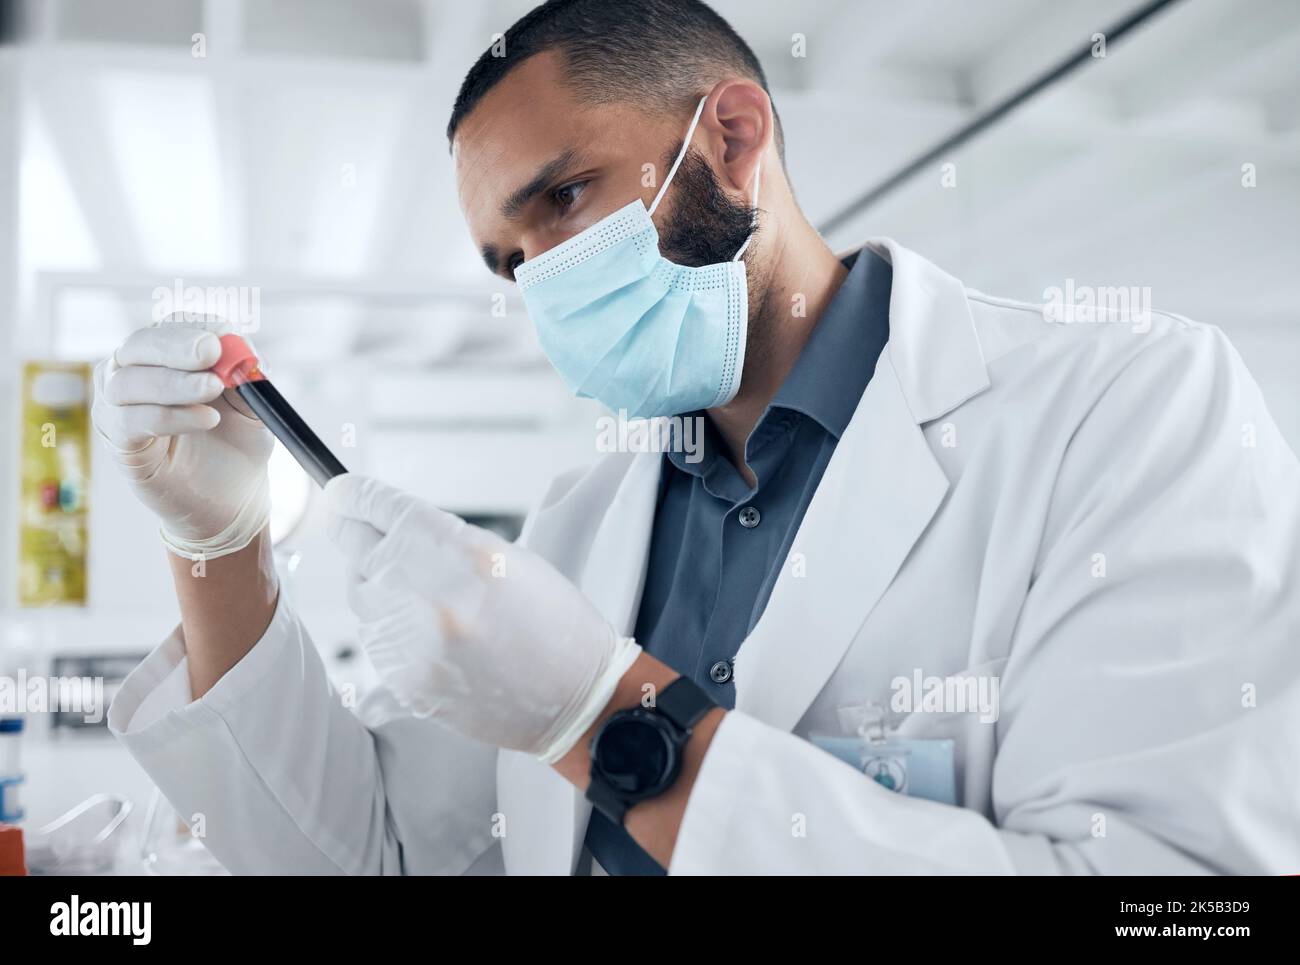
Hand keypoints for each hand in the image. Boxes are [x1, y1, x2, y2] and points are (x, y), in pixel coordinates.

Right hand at [92, 316, 273, 557]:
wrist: (231, 495)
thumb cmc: (238, 441)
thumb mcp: (254, 405)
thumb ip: (248, 377)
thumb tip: (245, 350)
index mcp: (169, 355)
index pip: (170, 326)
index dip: (194, 327)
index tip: (223, 333)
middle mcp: (136, 372)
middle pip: (140, 345)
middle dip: (176, 346)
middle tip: (211, 352)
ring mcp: (120, 406)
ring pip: (129, 381)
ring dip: (174, 383)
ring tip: (214, 390)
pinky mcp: (120, 441)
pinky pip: (130, 421)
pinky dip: (168, 416)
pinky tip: (205, 419)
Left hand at [324, 474, 640, 761]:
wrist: (574, 697)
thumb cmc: (552, 622)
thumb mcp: (505, 556)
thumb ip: (441, 537)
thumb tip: (388, 525)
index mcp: (457, 549)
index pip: (379, 507)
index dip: (354, 494)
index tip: (342, 491)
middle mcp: (424, 591)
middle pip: (354, 546)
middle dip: (357, 533)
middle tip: (356, 526)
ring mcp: (408, 639)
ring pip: (360, 594)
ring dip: (378, 584)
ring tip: (424, 595)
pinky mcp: (402, 678)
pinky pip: (376, 638)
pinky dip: (393, 628)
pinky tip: (432, 633)